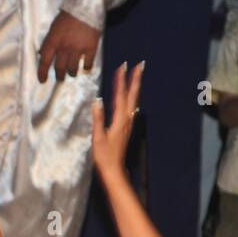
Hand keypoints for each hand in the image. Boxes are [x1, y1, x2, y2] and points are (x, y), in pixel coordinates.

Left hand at [37, 10, 101, 82]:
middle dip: (59, 76)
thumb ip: (48, 41)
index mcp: (53, 41)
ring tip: (73, 73)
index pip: (45, 61)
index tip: (42, 80)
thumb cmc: (68, 15)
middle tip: (60, 78)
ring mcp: (78, 49)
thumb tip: (42, 54)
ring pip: (73, 69)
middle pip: (59, 68)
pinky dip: (86, 67)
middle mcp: (64, 47)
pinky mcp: (90, 48)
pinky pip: (87, 63)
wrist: (86, 6)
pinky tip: (86, 68)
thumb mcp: (53, 27)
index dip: (42, 73)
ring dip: (72, 73)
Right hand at [91, 61, 143, 179]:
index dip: (121, 80)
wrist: (113, 171)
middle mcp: (127, 120)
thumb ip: (98, 119)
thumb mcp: (98, 138)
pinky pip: (131, 109)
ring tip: (136, 77)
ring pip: (133, 101)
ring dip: (134, 88)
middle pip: (132, 96)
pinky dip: (131, 99)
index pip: (120, 96)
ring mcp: (128, 125)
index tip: (122, 66)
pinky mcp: (126, 129)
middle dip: (135, 80)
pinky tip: (132, 100)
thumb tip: (98, 101)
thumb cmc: (104, 157)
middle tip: (139, 65)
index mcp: (119, 121)